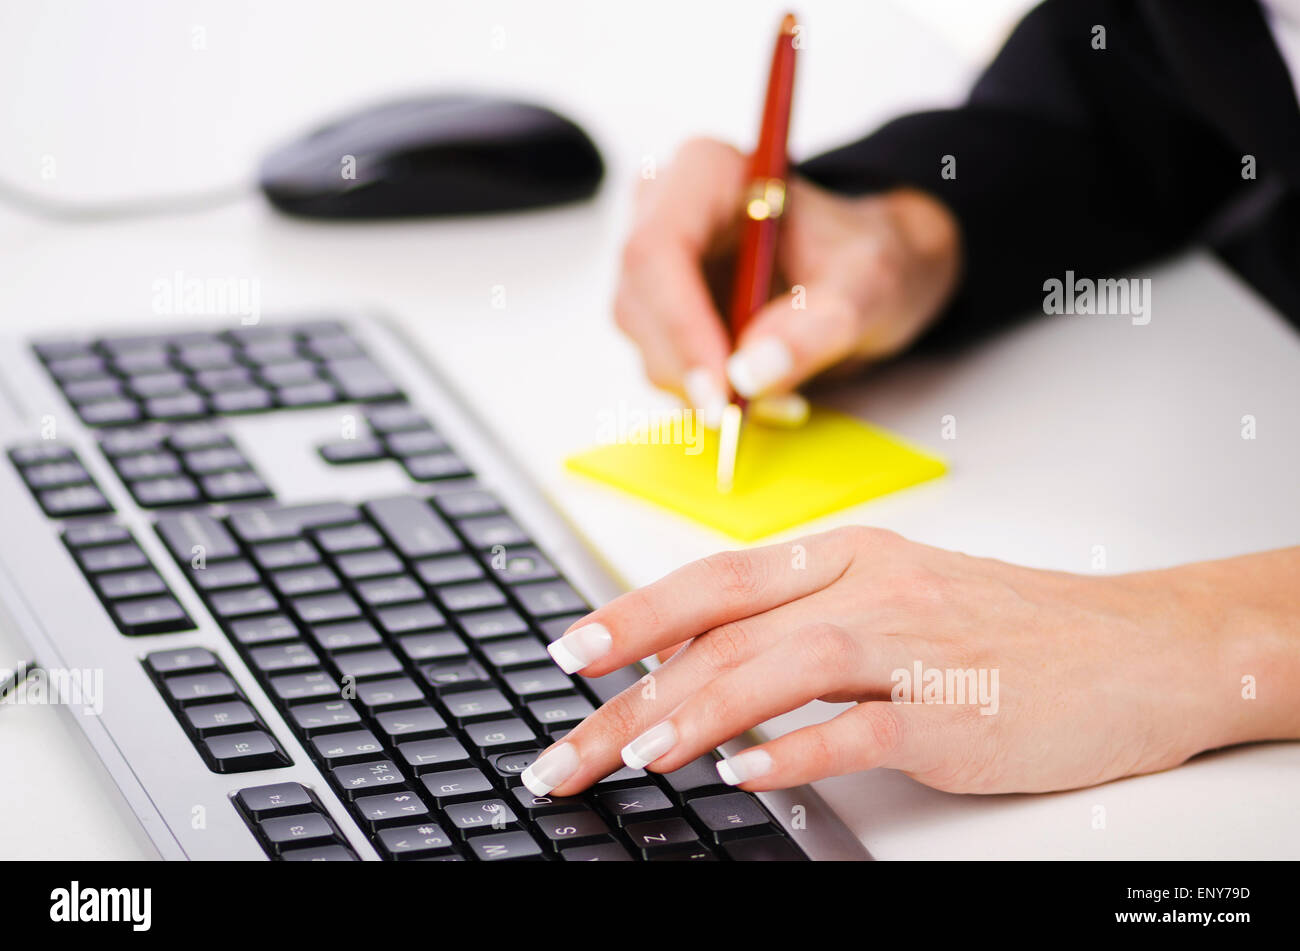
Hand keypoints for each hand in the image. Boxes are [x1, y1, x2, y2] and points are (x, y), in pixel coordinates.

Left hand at [523, 528, 1299, 796]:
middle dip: (632, 694)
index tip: (569, 655)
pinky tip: (749, 776)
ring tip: (633, 758)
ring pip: (781, 667)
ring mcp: (913, 646)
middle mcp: (869, 588)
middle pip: (726, 635)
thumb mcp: (894, 599)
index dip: (634, 615)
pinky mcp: (956, 710)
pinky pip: (862, 728)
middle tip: (569, 750)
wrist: (1134, 648)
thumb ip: (801, 625)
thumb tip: (702, 674)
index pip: (714, 581)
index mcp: (846, 557)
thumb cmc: (1005, 627)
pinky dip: (800, 752)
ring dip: (697, 713)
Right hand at [612, 137, 961, 426]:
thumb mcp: (867, 287)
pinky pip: (662, 362)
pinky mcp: (660, 309)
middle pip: (640, 300)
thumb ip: (815, 328)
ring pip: (645, 340)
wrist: (867, 272)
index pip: (659, 248)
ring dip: (702, 387)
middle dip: (690, 368)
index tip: (721, 388)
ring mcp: (656, 262)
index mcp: (708, 174)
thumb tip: (751, 375)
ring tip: (778, 400)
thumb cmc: (869, 256)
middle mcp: (665, 209)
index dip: (680, 323)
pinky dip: (706, 393)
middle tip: (746, 413)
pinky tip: (759, 395)